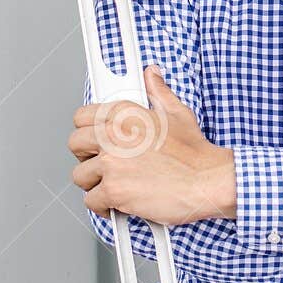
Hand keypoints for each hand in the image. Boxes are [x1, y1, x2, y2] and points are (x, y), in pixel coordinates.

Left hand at [69, 66, 236, 224]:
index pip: (82, 117)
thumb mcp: (177, 113)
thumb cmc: (195, 153)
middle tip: (103, 164)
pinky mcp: (114, 189)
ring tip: (116, 185)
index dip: (88, 131)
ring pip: (80, 175)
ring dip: (95, 184)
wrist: (207, 181)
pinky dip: (104, 206)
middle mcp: (114, 135)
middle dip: (86, 156)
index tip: (96, 141)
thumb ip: (158, 92)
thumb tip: (152, 75)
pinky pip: (91, 200)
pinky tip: (120, 202)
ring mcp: (111, 163)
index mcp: (125, 113)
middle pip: (75, 144)